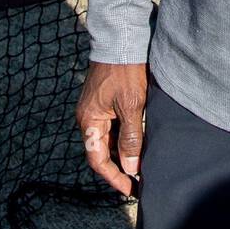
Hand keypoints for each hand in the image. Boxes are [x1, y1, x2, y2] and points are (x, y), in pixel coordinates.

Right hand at [76, 62, 148, 195]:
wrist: (122, 39)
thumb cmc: (125, 70)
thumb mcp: (132, 106)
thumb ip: (131, 138)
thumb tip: (130, 168)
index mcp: (89, 121)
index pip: (98, 160)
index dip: (114, 177)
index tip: (130, 189)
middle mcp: (89, 118)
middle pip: (101, 152)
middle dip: (119, 169)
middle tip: (138, 182)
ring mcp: (96, 109)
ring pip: (108, 140)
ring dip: (122, 155)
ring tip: (140, 168)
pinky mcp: (105, 101)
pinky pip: (112, 127)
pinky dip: (123, 139)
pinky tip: (138, 144)